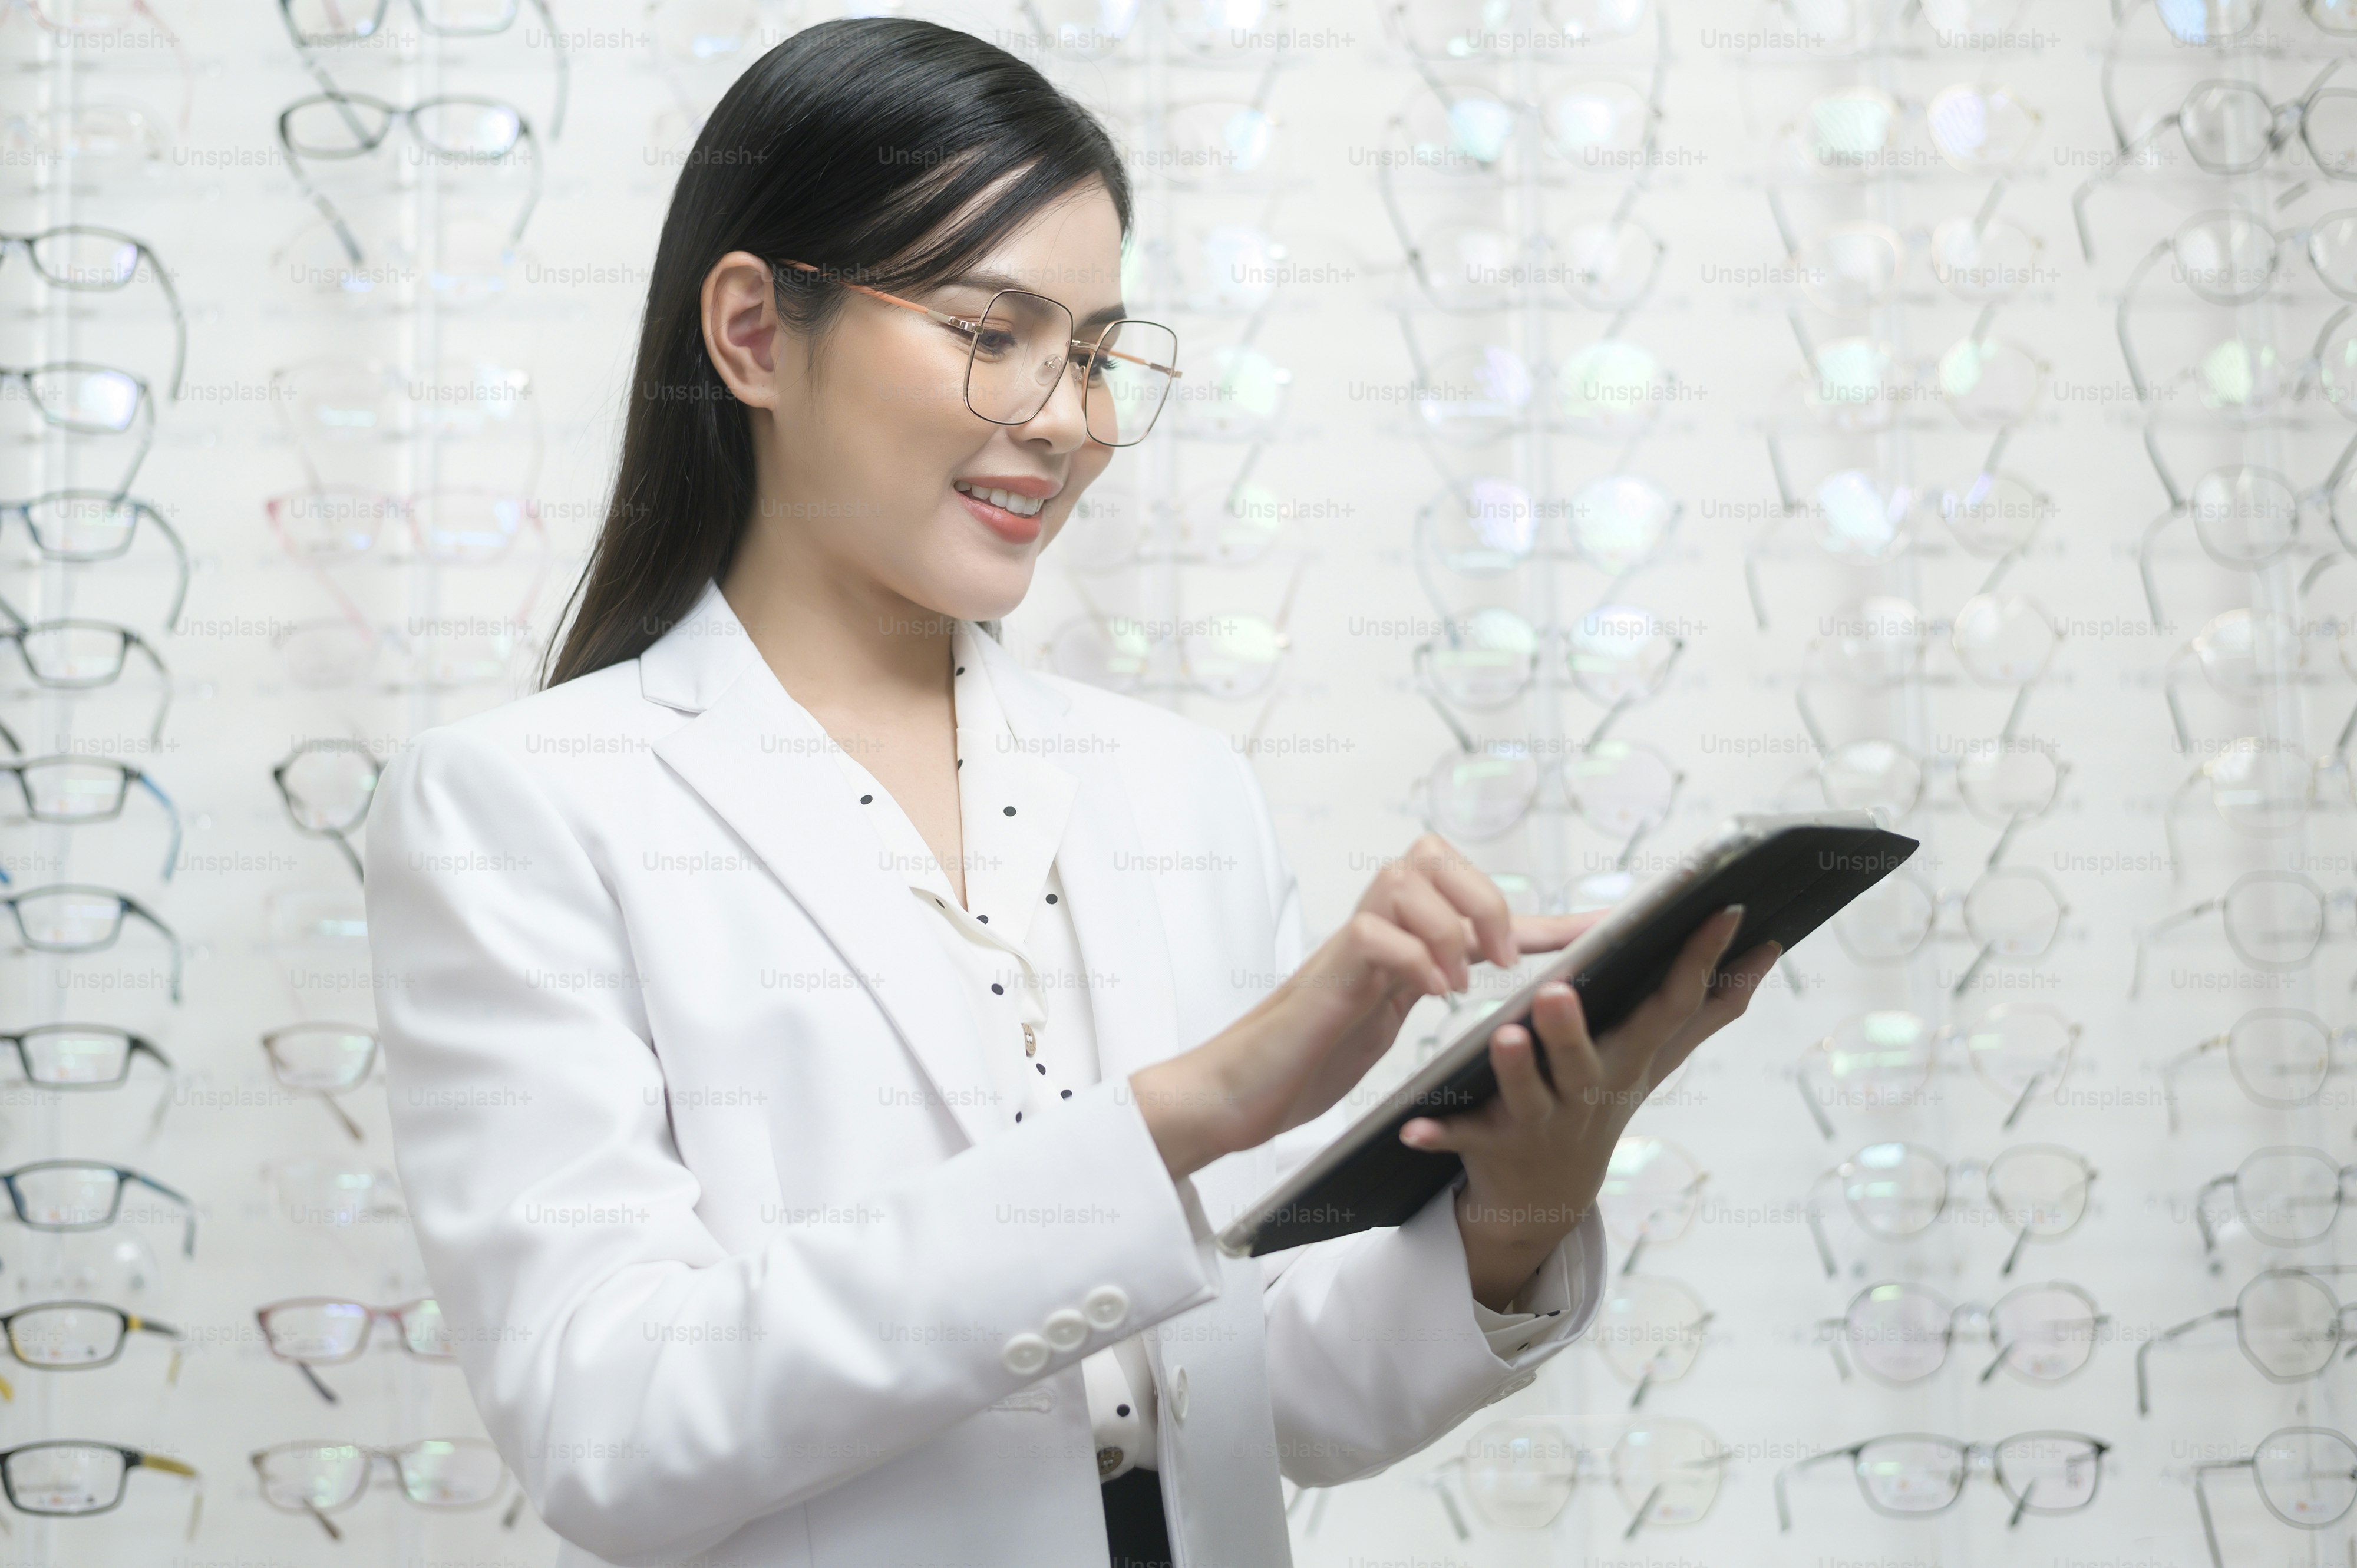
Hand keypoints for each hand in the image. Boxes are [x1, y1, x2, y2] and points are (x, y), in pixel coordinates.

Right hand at [1129, 834, 1589, 1178]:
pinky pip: (1374, 933)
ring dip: (1450, 922)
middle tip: (1506, 959)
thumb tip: (1474, 974)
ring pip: (1405, 878)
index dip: (1540, 916)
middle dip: (1484, 897)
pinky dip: (1413, 957)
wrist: (1234, 1093)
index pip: (1471, 903)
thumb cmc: (1305, 1058)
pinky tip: (1432, 994)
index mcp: (1396, 941)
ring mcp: (1347, 947)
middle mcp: (1373, 930)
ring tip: (1467, 980)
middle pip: (1431, 855)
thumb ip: (1423, 984)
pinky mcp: (1325, 974)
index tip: (1599, 933)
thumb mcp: (1385, 1020)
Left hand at [1398, 906, 1780, 1309]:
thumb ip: (1710, 1006)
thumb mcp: (1658, 1057)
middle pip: (1586, 1060)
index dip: (1699, 958)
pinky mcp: (1490, 1145)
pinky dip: (1440, 1134)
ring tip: (1501, 1037)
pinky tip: (1413, 1126)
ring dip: (1515, 1070)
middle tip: (1558, 989)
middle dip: (1575, 1029)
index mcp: (1628, 1059)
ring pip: (1527, 1096)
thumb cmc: (1604, 1098)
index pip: (1669, 1006)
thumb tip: (1768, 950)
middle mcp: (1588, 1092)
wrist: (1547, 1197)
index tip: (1723, 909)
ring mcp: (1539, 1123)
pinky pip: (1461, 1139)